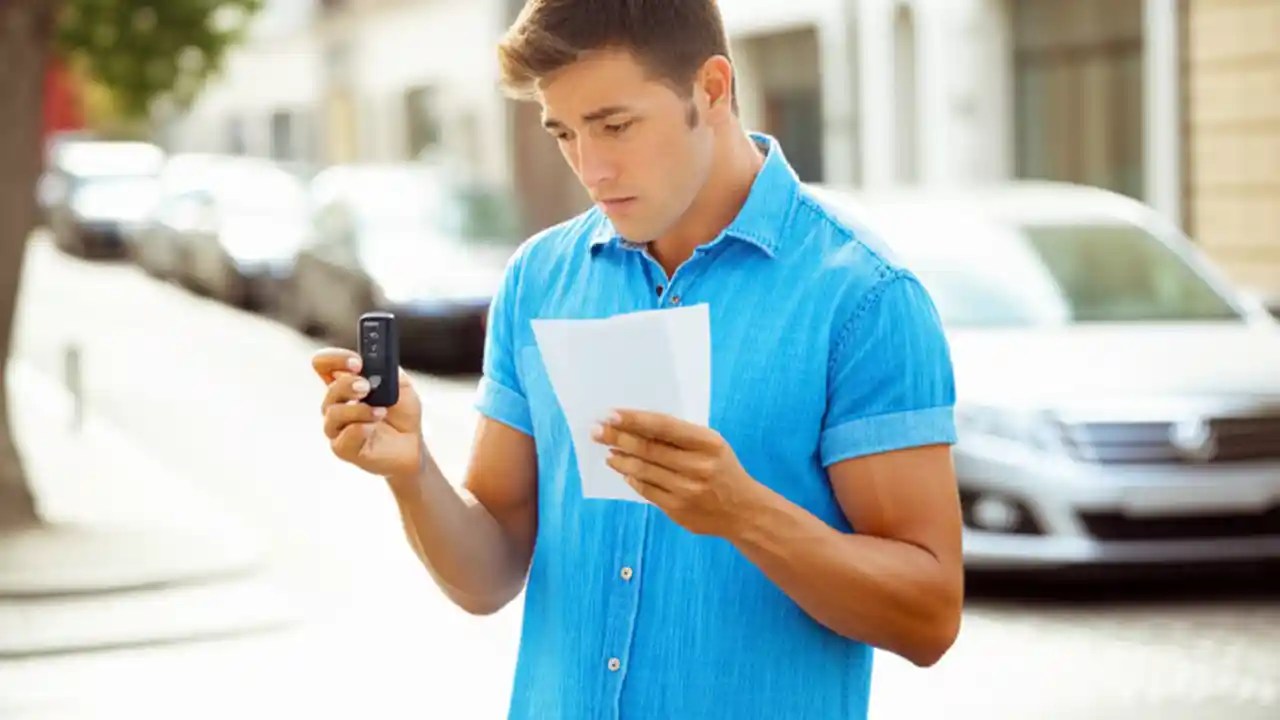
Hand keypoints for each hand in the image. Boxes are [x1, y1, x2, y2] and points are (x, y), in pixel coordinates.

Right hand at [312, 347, 423, 481]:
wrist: (412, 445)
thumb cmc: (402, 415)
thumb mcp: (402, 385)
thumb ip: (388, 370)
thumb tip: (376, 362)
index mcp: (345, 384)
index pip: (323, 364)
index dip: (335, 359)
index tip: (357, 362)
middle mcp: (336, 404)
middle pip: (329, 389)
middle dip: (348, 384)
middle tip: (366, 386)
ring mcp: (337, 427)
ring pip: (333, 413)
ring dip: (358, 409)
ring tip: (380, 412)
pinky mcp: (342, 447)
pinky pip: (343, 436)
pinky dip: (360, 429)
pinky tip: (374, 428)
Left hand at [593, 410, 762, 536]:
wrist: (743, 511)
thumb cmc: (723, 469)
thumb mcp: (711, 445)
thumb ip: (680, 436)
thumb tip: (637, 425)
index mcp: (707, 443)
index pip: (663, 427)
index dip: (634, 420)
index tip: (611, 414)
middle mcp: (697, 467)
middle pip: (648, 449)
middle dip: (618, 437)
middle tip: (597, 430)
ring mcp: (686, 490)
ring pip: (642, 471)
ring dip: (620, 458)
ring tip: (607, 450)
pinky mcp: (677, 510)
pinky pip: (646, 490)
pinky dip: (632, 478)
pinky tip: (623, 470)